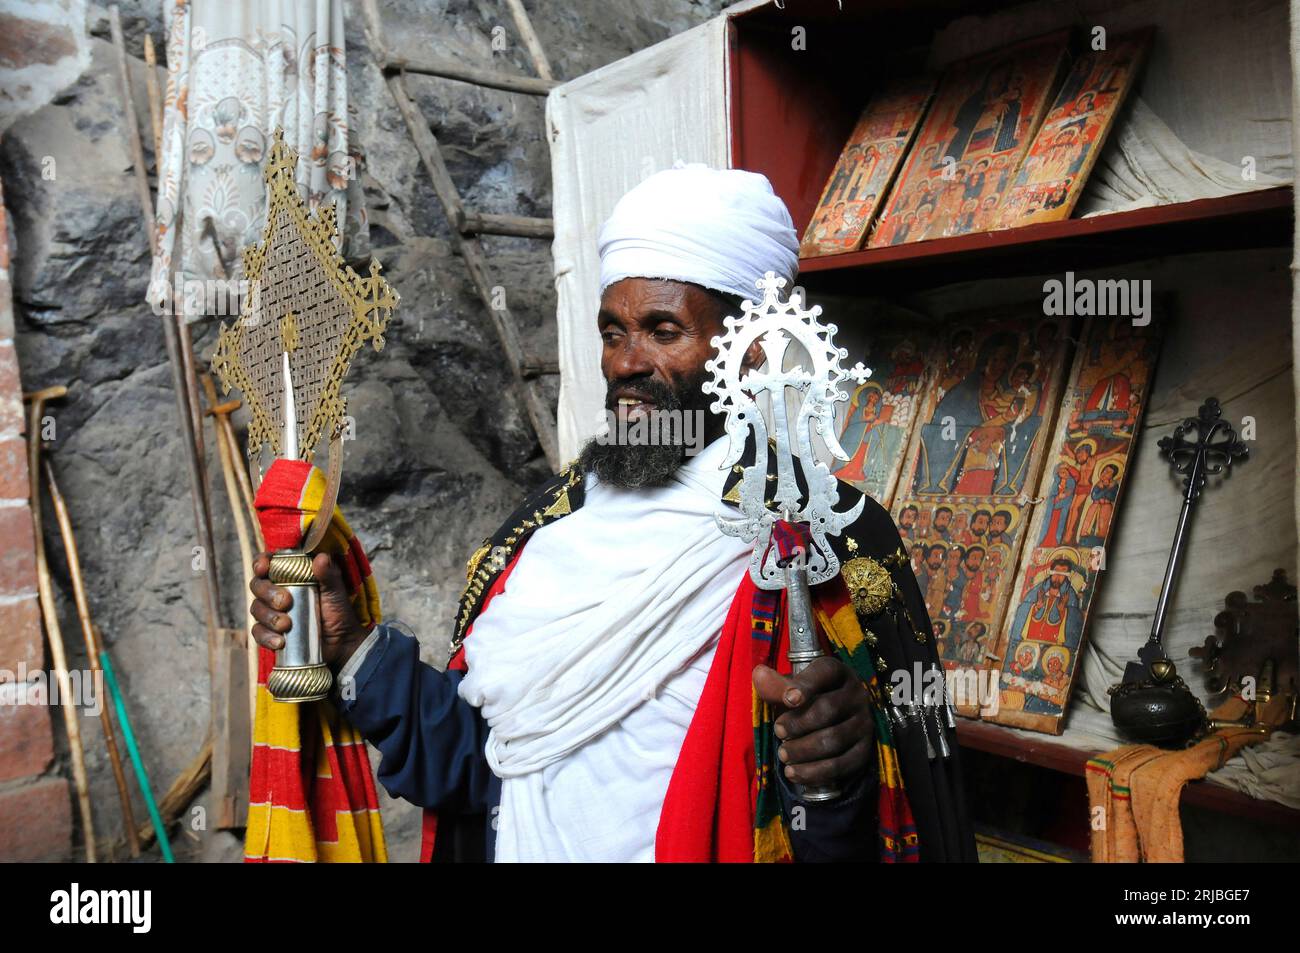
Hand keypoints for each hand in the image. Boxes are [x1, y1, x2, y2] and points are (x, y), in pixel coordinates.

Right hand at [249, 552, 367, 670]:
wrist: (341, 643)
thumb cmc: (338, 612)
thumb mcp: (335, 592)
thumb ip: (329, 574)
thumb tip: (320, 557)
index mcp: (290, 576)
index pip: (268, 564)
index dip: (260, 563)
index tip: (263, 568)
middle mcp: (276, 592)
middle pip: (257, 585)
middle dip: (267, 592)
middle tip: (285, 602)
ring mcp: (272, 613)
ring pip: (256, 609)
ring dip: (268, 616)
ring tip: (286, 625)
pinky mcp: (271, 632)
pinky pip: (258, 632)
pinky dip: (266, 636)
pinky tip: (279, 642)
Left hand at [752, 657, 874, 788]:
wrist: (834, 722)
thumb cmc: (807, 700)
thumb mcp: (792, 687)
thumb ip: (776, 685)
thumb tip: (760, 675)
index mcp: (837, 673)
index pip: (824, 673)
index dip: (806, 685)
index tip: (789, 700)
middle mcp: (856, 695)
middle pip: (828, 710)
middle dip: (798, 724)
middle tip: (778, 731)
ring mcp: (864, 724)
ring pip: (834, 740)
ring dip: (804, 750)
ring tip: (783, 754)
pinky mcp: (865, 751)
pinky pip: (842, 765)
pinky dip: (815, 772)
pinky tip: (795, 772)